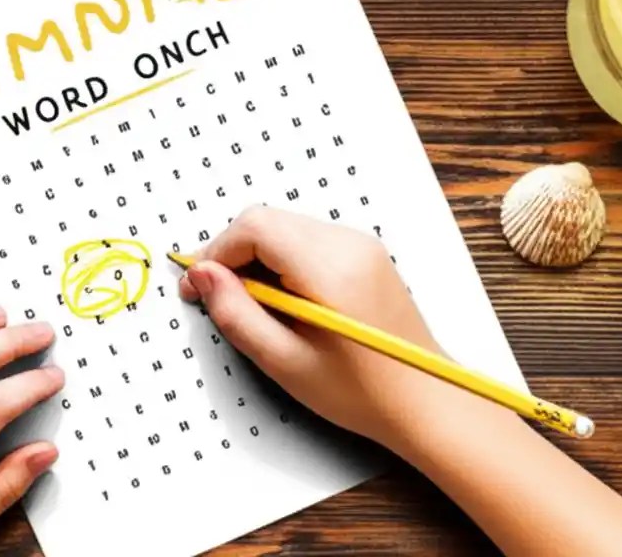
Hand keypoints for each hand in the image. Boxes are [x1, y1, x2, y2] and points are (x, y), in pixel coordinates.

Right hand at [178, 206, 498, 450]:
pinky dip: (282, 261)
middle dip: (233, 254)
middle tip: (216, 298)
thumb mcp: (284, 361)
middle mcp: (349, 244)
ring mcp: (361, 245)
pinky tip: (282, 302)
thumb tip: (203, 276)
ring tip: (253, 307)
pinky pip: (307, 240)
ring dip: (257, 259)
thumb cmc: (362, 392)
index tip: (197, 286)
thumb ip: (237, 313)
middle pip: (267, 221)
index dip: (216, 252)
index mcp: (331, 268)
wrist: (425, 400)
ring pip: (285, 228)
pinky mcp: (364, 254)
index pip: (255, 227)